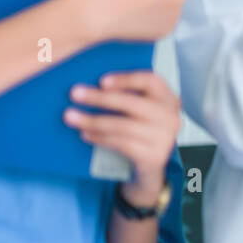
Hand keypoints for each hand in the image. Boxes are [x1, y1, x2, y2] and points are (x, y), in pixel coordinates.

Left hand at [63, 71, 180, 205]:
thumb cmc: (142, 128)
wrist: (152, 162)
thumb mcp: (143, 109)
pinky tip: (85, 134)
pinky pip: (121, 144)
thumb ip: (128, 95)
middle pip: (132, 103)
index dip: (126, 80)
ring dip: (93, 121)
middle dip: (100, 98)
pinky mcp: (153, 156)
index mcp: (168, 98)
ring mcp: (164, 138)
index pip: (151, 81)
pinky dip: (100, 138)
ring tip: (71, 117)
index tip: (101, 81)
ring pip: (122, 126)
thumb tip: (91, 85)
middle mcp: (170, 116)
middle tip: (74, 94)